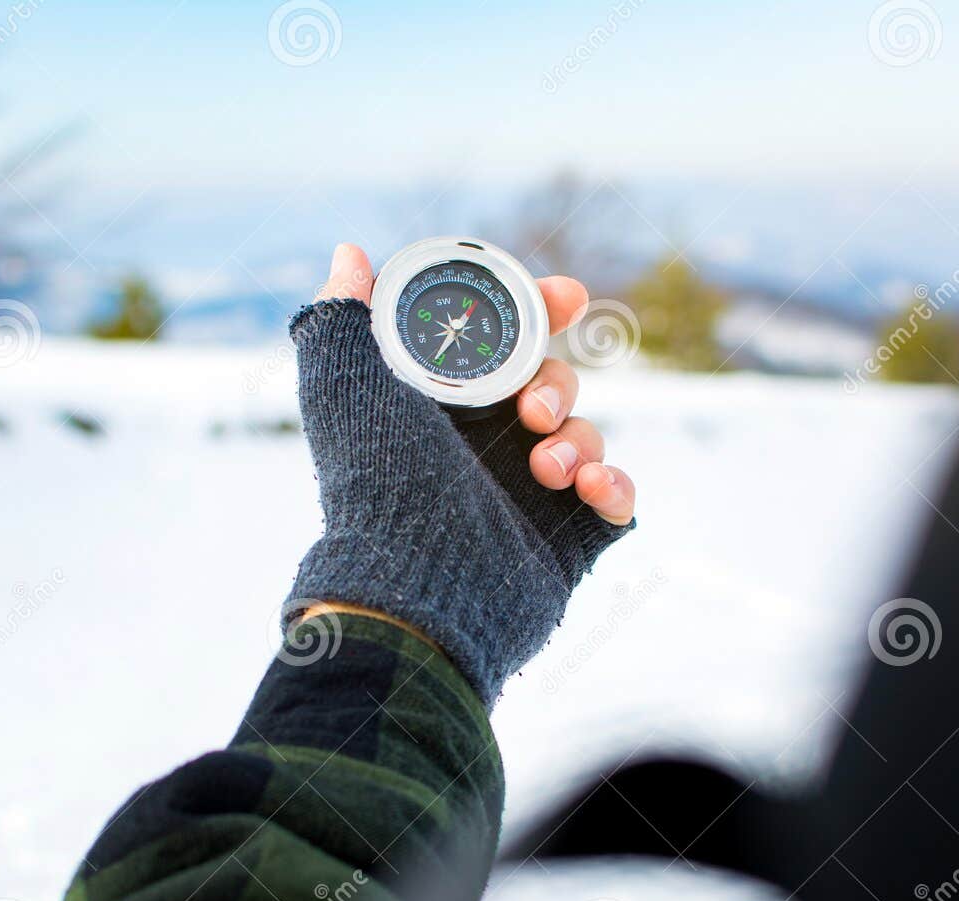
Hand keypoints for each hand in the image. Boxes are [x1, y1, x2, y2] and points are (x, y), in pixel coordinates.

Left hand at [320, 243, 636, 524]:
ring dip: (578, 439)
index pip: (502, 344)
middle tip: (530, 411)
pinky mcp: (563, 538)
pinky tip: (590, 489)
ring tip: (546, 467)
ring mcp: (527, 494)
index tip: (566, 297)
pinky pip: (614, 499)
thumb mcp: (346, 386)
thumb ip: (343, 316)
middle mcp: (485, 446)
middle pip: (553, 384)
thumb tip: (350, 257)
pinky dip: (615, 487)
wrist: (414, 584)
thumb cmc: (376, 481)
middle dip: (556, 384)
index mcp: (444, 407)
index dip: (540, 311)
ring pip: (586, 437)